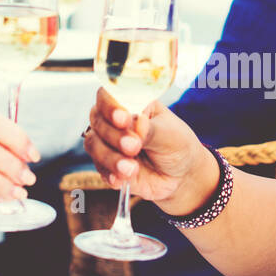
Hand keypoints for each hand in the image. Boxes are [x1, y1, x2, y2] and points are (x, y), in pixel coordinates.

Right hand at [84, 88, 213, 209]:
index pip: (108, 95)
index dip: (110, 106)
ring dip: (111, 157)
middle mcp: (113, 120)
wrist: (181, 175)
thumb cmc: (177, 144)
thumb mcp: (169, 134)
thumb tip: (134, 123)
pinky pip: (99, 168)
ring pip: (93, 145)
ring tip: (132, 169)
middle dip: (114, 135)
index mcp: (130, 103)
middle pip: (97, 120)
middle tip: (134, 146)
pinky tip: (122, 180)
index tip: (123, 119)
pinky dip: (110, 174)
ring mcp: (108, 143)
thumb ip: (150, 129)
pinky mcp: (107, 165)